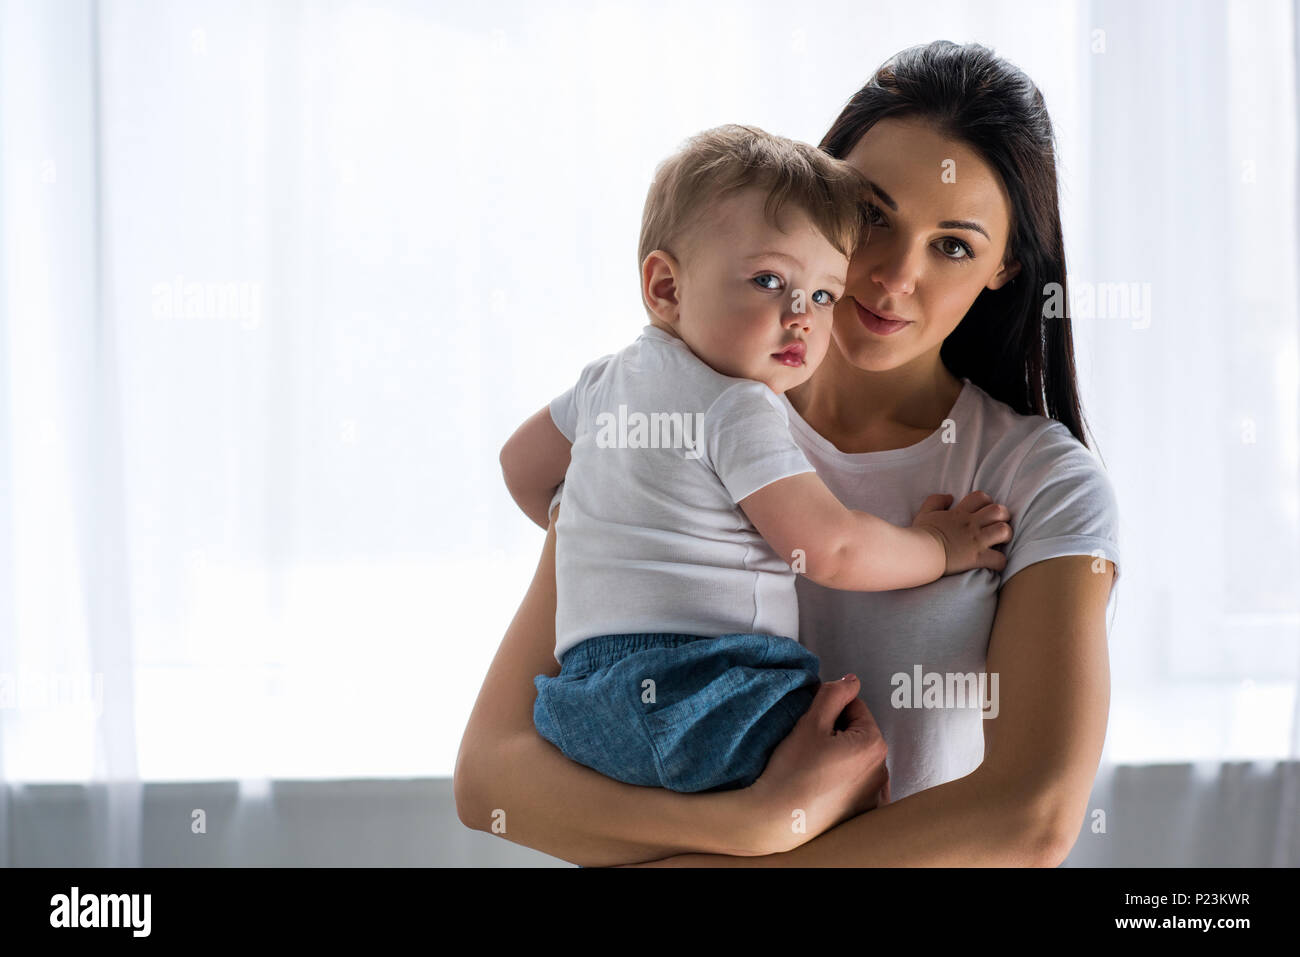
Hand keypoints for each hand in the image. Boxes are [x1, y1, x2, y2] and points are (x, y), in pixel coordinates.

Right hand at [742, 675, 889, 854]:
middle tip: (808, 745)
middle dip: (836, 732)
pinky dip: (843, 780)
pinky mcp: (862, 814)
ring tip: (812, 766)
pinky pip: (856, 784)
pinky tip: (822, 784)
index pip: (855, 708)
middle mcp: (882, 771)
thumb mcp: (811, 721)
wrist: (777, 819)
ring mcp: (874, 796)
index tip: (810, 723)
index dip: (829, 710)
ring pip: (855, 758)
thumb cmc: (793, 769)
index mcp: (874, 744)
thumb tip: (852, 680)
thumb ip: (834, 693)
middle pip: (857, 734)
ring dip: (839, 755)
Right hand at [911, 490, 1010, 574]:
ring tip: (1000, 542)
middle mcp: (971, 524)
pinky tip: (994, 563)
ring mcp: (976, 541)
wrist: (918, 553)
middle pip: (998, 511)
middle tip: (997, 524)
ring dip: (1005, 536)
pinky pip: (999, 559)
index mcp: (960, 513)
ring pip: (1004, 530)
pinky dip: (999, 562)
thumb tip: (949, 497)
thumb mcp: (924, 513)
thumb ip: (936, 501)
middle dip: (1003, 516)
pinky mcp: (977, 558)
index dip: (986, 502)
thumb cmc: (919, 535)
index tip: (983, 511)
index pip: (980, 497)